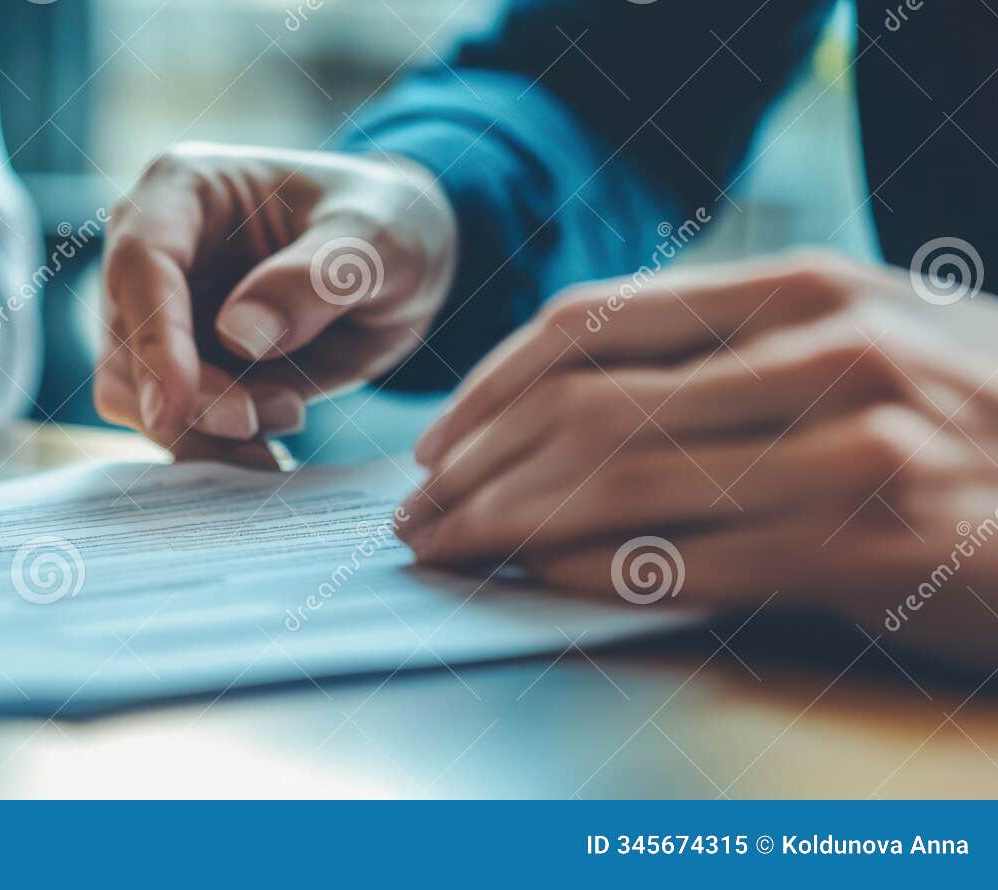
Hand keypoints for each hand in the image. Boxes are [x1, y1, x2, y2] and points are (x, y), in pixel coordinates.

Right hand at [95, 143, 456, 465]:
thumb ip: (316, 277)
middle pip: (126, 341)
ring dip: (198, 430)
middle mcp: (152, 250)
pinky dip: (211, 448)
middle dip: (184, 399)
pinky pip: (171, 422)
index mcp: (183, 189)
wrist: (401, 262)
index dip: (153, 339)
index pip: (141, 263)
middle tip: (258, 423)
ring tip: (286, 415)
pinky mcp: (179, 366)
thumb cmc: (386, 223)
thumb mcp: (376, 237)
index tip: (176, 405)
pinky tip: (268, 448)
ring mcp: (159, 312)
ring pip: (135, 393)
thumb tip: (239, 335)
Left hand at [396, 250, 997, 667]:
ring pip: (620, 482)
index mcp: (795, 287)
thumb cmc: (964, 415)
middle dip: (471, 469)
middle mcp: (820, 349)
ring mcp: (856, 443)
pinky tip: (544, 586)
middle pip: (582, 404)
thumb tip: (555, 407)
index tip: (433, 446)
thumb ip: (723, 353)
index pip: (588, 324)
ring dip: (509, 526)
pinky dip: (596, 575)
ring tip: (453, 554)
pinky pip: (691, 561)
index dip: (484, 389)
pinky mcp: (879, 542)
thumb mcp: (855, 339)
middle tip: (415, 518)